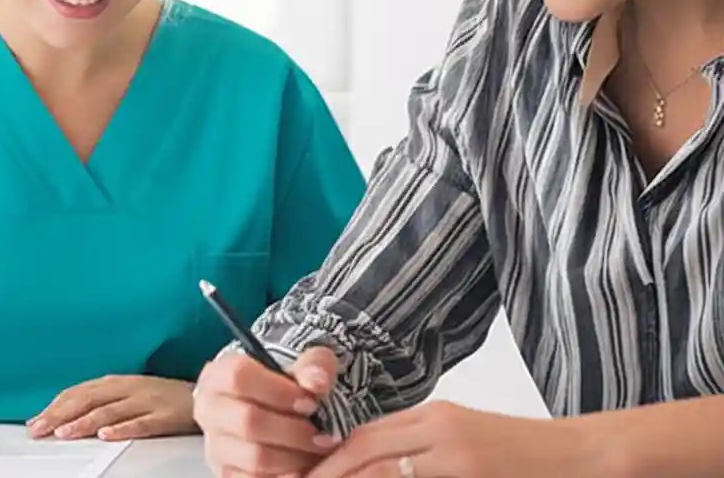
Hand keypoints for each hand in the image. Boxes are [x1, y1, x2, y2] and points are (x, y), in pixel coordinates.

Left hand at [27, 375, 197, 440]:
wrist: (202, 396)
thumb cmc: (160, 397)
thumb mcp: (126, 394)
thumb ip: (99, 402)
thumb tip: (66, 416)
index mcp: (115, 382)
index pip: (78, 392)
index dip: (55, 407)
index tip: (35, 422)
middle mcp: (127, 388)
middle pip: (88, 400)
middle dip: (61, 415)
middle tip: (41, 429)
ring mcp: (145, 401)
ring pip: (109, 411)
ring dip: (85, 422)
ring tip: (66, 432)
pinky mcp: (163, 415)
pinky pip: (140, 423)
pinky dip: (122, 429)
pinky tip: (106, 435)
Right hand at [194, 347, 341, 476]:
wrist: (276, 410)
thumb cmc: (287, 384)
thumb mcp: (305, 363)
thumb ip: (314, 365)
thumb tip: (318, 382)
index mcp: (218, 375)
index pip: (239, 378)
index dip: (279, 391)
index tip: (311, 403)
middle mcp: (209, 410)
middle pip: (247, 421)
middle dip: (293, 430)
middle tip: (323, 434)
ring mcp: (214, 445)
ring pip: (254, 458)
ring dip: (295, 457)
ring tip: (316, 450)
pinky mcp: (226, 473)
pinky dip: (285, 476)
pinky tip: (303, 466)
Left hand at [307, 401, 602, 477]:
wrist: (582, 456)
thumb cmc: (521, 452)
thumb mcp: (463, 435)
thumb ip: (417, 442)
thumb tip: (370, 461)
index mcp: (435, 416)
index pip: (366, 438)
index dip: (331, 461)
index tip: (306, 476)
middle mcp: (440, 433)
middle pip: (366, 456)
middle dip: (330, 476)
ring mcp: (457, 460)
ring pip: (385, 475)